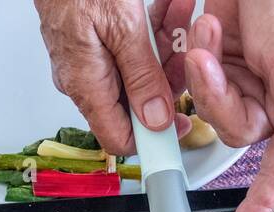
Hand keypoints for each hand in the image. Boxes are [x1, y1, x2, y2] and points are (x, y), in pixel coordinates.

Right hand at [34, 0, 194, 155]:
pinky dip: (150, 33)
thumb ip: (142, 75)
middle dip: (167, 76)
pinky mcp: (93, 42)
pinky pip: (128, 50)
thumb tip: (156, 119)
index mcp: (86, 84)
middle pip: (135, 101)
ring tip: (179, 14)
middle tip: (188, 49)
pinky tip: (166, 10)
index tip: (180, 124)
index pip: (119, 138)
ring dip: (164, 46)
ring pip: (137, 72)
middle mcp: (84, 79)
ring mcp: (89, 61)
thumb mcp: (122, 26)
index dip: (152, 137)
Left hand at [185, 0, 273, 211]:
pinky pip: (195, 81)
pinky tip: (206, 26)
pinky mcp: (220, 67)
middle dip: (214, 93)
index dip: (261, 204)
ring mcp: (243, 85)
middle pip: (231, 129)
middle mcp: (272, 102)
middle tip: (208, 55)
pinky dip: (196, 54)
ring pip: (208, 106)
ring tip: (211, 28)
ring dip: (204, 68)